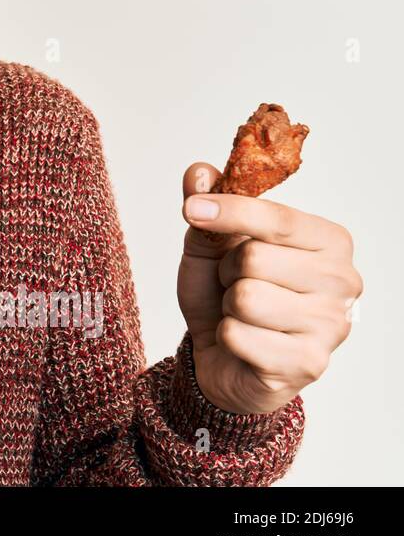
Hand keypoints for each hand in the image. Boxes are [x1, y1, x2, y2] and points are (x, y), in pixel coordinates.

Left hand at [177, 162, 361, 414]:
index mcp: (329, 240)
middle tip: (235, 284)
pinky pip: (239, 335)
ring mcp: (332, 325)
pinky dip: (228, 337)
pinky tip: (246, 343)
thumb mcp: (210, 245)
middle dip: (227, 271)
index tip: (192, 208)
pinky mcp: (309, 363)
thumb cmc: (225, 295)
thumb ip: (207, 205)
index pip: (277, 217)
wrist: (224, 357)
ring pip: (246, 298)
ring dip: (228, 306)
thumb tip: (197, 172)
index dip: (229, 210)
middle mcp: (343, 281)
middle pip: (255, 258)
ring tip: (242, 314)